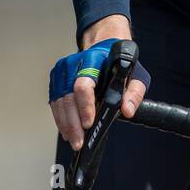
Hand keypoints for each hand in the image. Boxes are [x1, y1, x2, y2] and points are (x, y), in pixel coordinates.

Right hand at [48, 19, 149, 149]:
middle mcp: (73, 65)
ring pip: (58, 102)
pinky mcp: (56, 80)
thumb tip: (127, 111)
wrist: (104, 47)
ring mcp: (62, 72)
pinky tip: (67, 131)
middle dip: (73, 123)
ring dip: (65, 124)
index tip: (89, 124)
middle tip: (79, 142)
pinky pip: (55, 103)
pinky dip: (60, 119)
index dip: (85, 106)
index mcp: (93, 60)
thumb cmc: (118, 63)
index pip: (83, 85)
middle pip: (68, 98)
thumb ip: (134, 92)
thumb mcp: (135, 74)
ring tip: (74, 141)